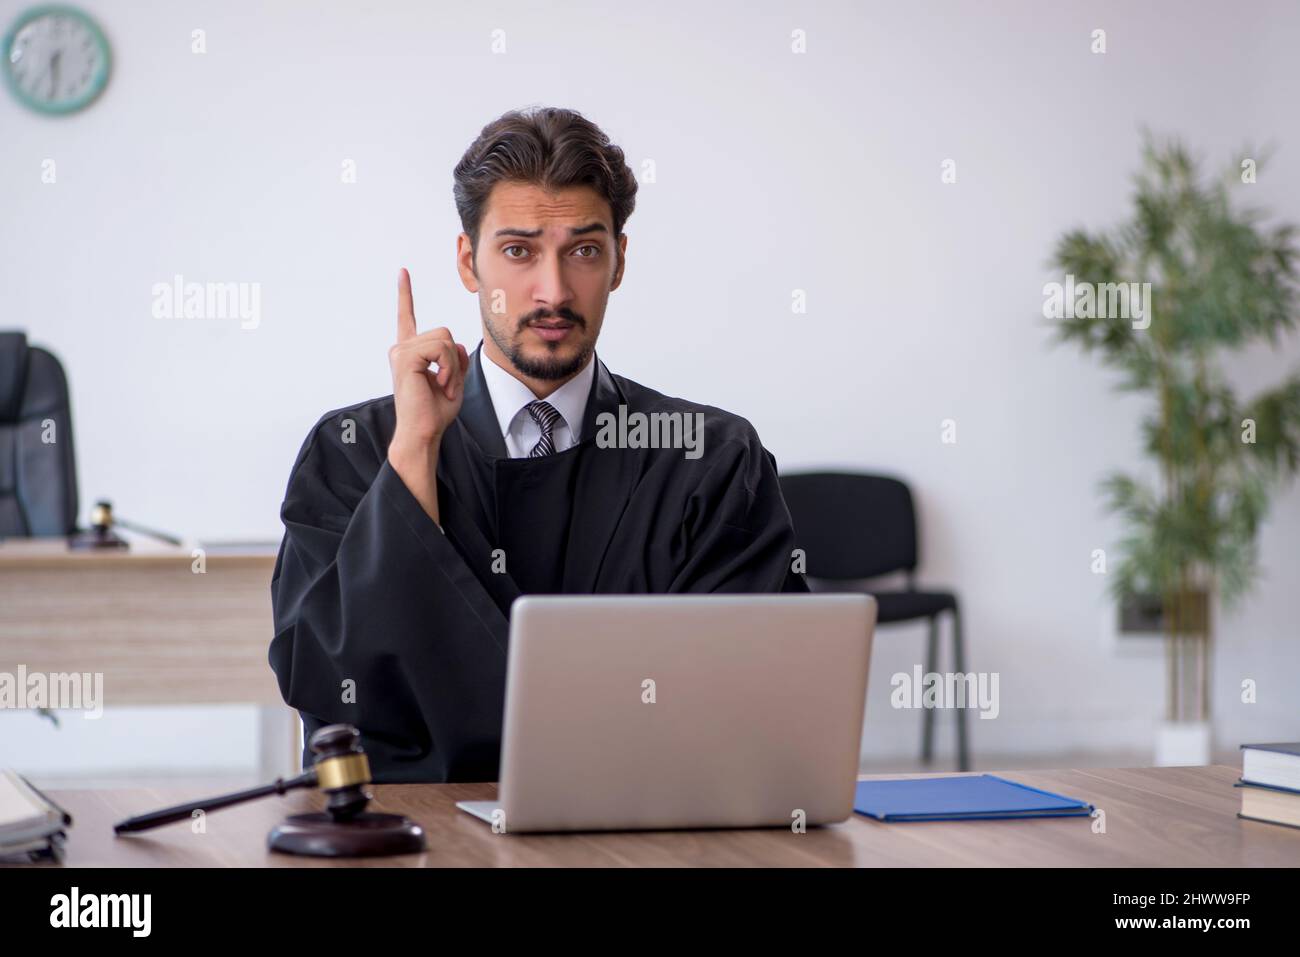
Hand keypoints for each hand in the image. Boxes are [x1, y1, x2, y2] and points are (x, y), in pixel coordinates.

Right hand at [388, 267, 468, 447]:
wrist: (423, 431)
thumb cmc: (435, 412)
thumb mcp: (454, 380)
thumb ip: (456, 360)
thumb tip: (457, 347)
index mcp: (410, 353)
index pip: (407, 318)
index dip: (405, 295)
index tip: (403, 272)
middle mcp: (402, 349)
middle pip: (444, 332)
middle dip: (454, 360)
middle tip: (447, 385)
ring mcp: (401, 352)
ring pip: (444, 340)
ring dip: (452, 366)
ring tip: (442, 386)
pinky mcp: (405, 357)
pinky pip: (441, 349)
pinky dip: (448, 368)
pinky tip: (438, 384)